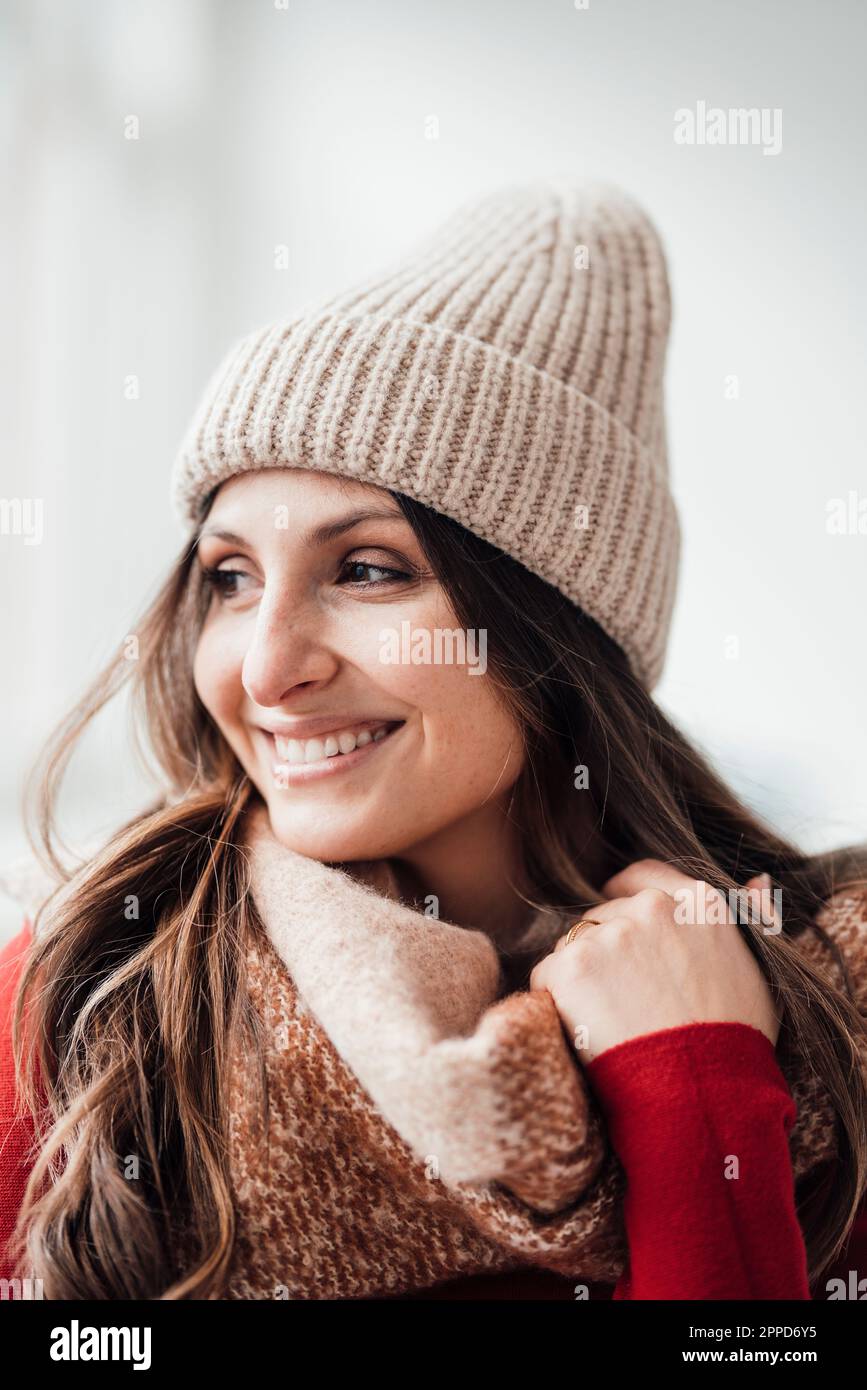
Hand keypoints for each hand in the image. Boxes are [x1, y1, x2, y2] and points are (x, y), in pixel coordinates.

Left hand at [529, 862, 780, 1064]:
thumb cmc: (737, 1043)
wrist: (702, 1094)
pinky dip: (559, 1001)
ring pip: (574, 946)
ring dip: (583, 977)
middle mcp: (651, 908)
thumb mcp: (758, 974)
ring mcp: (609, 934)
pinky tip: (587, 1031)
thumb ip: (753, 919)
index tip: (618, 920)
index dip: (625, 896)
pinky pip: (548, 976)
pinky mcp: (572, 965)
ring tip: (610, 1022)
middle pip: (605, 917)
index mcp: (698, 902)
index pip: (643, 876)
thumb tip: (756, 879)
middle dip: (608, 951)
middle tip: (624, 999)